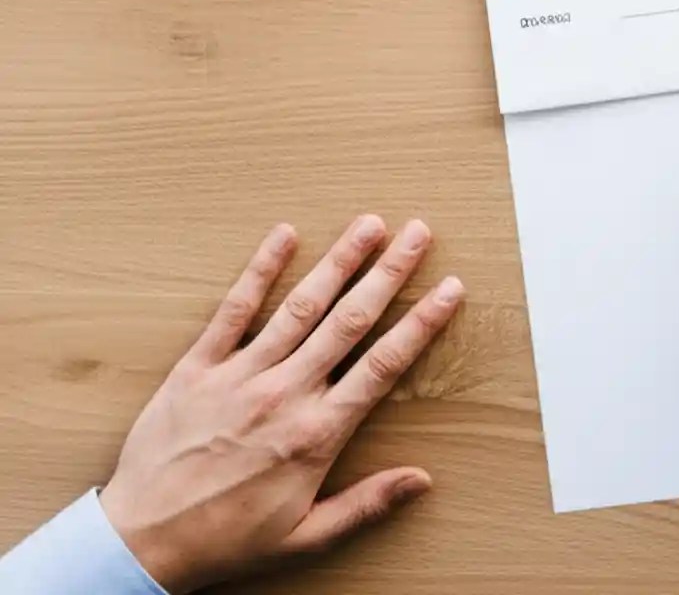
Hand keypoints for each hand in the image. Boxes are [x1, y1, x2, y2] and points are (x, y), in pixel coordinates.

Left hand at [99, 215, 464, 593]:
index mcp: (317, 433)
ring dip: (338, 262)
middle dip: (388, 274)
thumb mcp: (306, 536)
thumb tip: (422, 480)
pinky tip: (283, 237)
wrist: (143, 540)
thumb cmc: (228, 540)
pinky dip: (259, 271)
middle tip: (417, 234)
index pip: (382, 365)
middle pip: (348, 322)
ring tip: (368, 225)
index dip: (420, 323)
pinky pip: (233, 310)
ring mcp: (239, 375)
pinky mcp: (197, 368)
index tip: (448, 290)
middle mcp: (284, 394)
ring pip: (300, 307)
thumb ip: (367, 504)